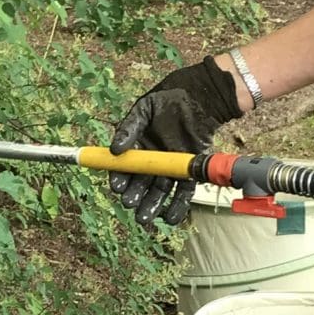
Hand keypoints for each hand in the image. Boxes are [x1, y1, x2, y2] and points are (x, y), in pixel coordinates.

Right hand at [106, 54, 242, 227]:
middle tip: (130, 204)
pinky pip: (183, 192)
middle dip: (134, 196)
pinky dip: (177, 206)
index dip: (120, 178)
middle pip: (141, 184)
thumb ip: (129, 128)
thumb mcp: (143, 110)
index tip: (117, 186)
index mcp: (138, 147)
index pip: (125, 168)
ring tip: (144, 218)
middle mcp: (153, 161)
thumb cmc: (168, 100)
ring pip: (160, 191)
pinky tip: (170, 218)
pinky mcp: (190, 170)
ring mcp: (171, 167)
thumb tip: (114, 149)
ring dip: (151, 205)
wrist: (198, 96)